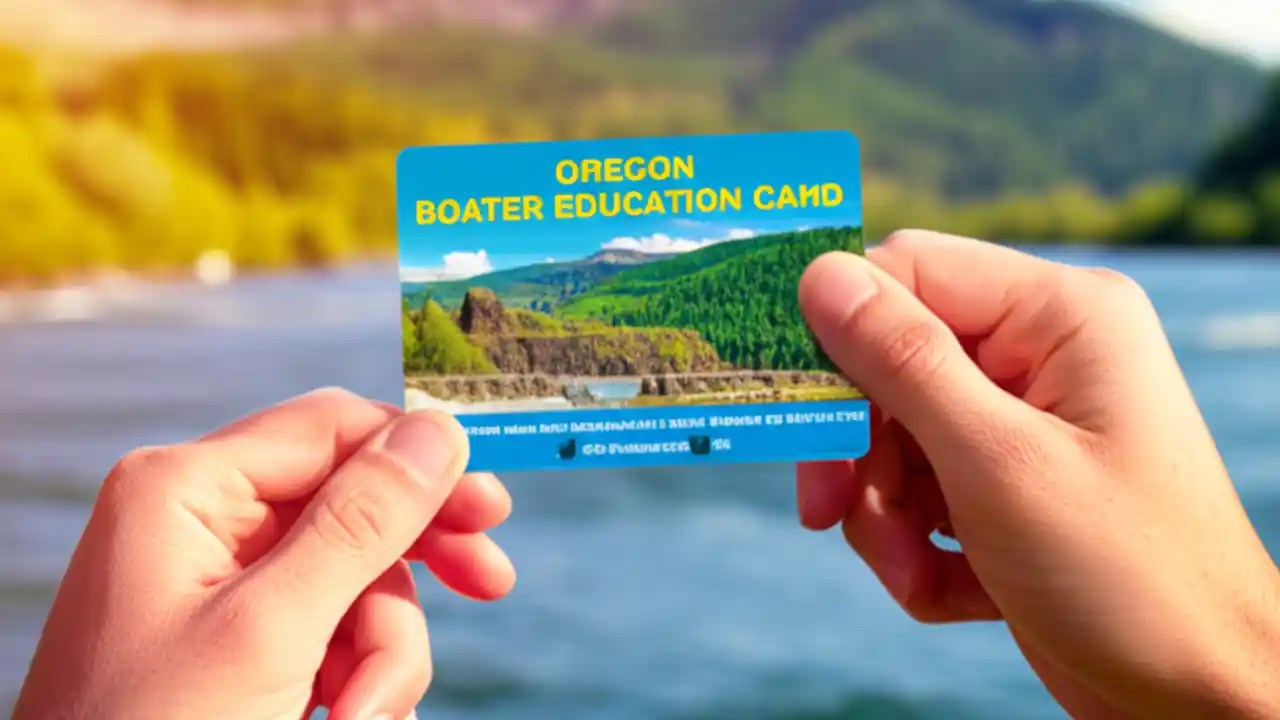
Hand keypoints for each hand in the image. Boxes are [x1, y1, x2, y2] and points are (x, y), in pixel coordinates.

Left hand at [14, 388, 515, 719]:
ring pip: (356, 585)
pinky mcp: (240, 647)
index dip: (420, 460)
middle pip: (354, 509)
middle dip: (410, 572)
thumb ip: (360, 522)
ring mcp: (220, 589)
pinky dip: (358, 682)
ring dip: (381, 656)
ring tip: (359, 718)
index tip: (493, 508)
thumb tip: (438, 431)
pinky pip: (335, 635)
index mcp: (186, 490)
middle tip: (490, 582)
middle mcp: (202, 526)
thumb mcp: (273, 629)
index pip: (333, 429)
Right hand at [796, 231, 1279, 717]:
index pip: (908, 273)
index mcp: (1059, 316)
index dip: (835, 330)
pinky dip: (916, 547)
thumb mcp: (998, 462)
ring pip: (892, 437)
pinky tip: (955, 591)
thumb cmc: (1130, 575)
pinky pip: (919, 492)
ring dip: (882, 512)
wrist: (1203, 701)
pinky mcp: (1006, 486)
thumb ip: (903, 361)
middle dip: (857, 449)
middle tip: (823, 510)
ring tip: (913, 570)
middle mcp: (1041, 355)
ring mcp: (1023, 423)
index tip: (787, 401)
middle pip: (888, 363)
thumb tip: (820, 274)